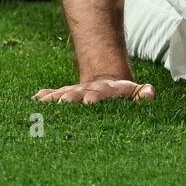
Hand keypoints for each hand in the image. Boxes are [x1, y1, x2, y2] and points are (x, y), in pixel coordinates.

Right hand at [34, 78, 154, 103]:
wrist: (106, 82)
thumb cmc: (125, 95)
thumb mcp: (136, 93)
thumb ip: (143, 94)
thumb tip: (150, 92)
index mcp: (107, 91)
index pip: (102, 94)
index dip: (96, 97)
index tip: (89, 102)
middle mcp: (90, 90)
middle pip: (80, 93)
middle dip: (72, 98)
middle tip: (65, 102)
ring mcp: (77, 92)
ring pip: (65, 94)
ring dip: (56, 98)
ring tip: (45, 103)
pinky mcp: (65, 95)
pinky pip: (54, 94)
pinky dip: (46, 96)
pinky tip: (36, 99)